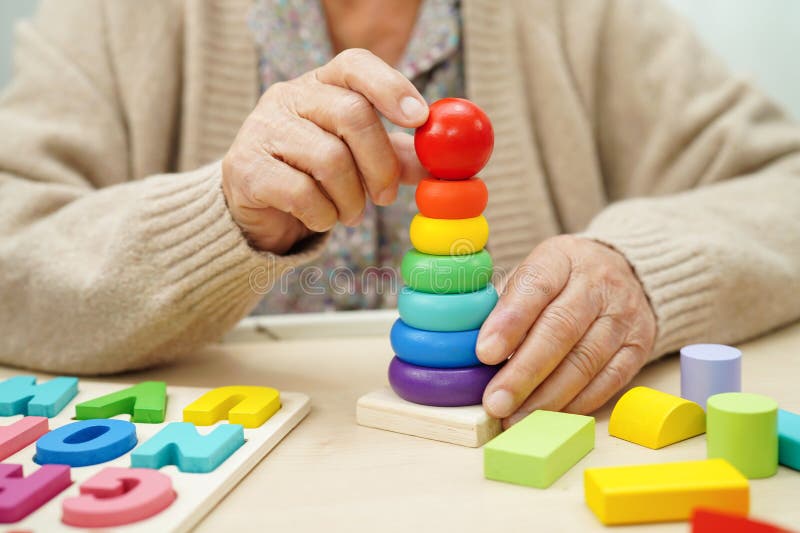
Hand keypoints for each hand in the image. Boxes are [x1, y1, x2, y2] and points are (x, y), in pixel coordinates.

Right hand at [222, 48, 429, 253]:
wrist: (256, 210)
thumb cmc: (313, 176)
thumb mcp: (359, 160)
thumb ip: (396, 156)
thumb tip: (440, 163)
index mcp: (320, 85)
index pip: (356, 65)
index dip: (391, 87)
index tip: (419, 118)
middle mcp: (289, 97)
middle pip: (351, 113)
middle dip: (379, 163)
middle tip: (387, 197)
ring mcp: (262, 128)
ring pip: (329, 159)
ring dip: (351, 199)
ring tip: (349, 214)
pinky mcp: (246, 167)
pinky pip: (301, 193)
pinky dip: (322, 215)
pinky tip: (320, 218)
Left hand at [477, 235, 656, 427]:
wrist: (628, 272)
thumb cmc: (561, 280)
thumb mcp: (532, 274)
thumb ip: (505, 305)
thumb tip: (472, 350)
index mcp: (561, 258)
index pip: (535, 286)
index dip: (509, 322)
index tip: (484, 353)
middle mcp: (598, 283)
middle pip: (560, 330)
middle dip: (524, 372)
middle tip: (495, 402)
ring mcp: (623, 316)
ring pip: (585, 361)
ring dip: (546, 396)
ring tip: (515, 417)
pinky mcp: (639, 347)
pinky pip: (608, 381)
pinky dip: (575, 403)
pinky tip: (548, 416)